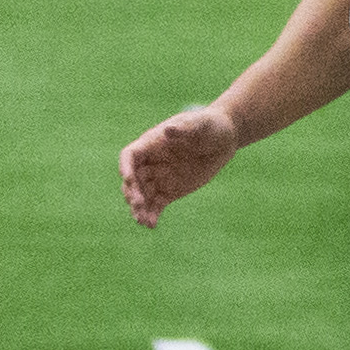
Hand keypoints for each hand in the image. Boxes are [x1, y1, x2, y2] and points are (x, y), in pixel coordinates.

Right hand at [121, 103, 237, 226]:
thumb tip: (167, 130)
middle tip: (139, 204)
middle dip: (133, 192)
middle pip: (133, 179)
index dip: (126, 167)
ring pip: (142, 195)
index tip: (129, 179)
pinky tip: (151, 225)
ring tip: (143, 221)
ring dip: (139, 208)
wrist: (223, 140)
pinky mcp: (170, 191)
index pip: (130, 155)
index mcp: (152, 143)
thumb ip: (183, 129)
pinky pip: (156, 205)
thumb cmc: (208, 126)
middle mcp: (151, 161)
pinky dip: (152, 215)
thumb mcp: (198, 124)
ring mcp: (159, 177)